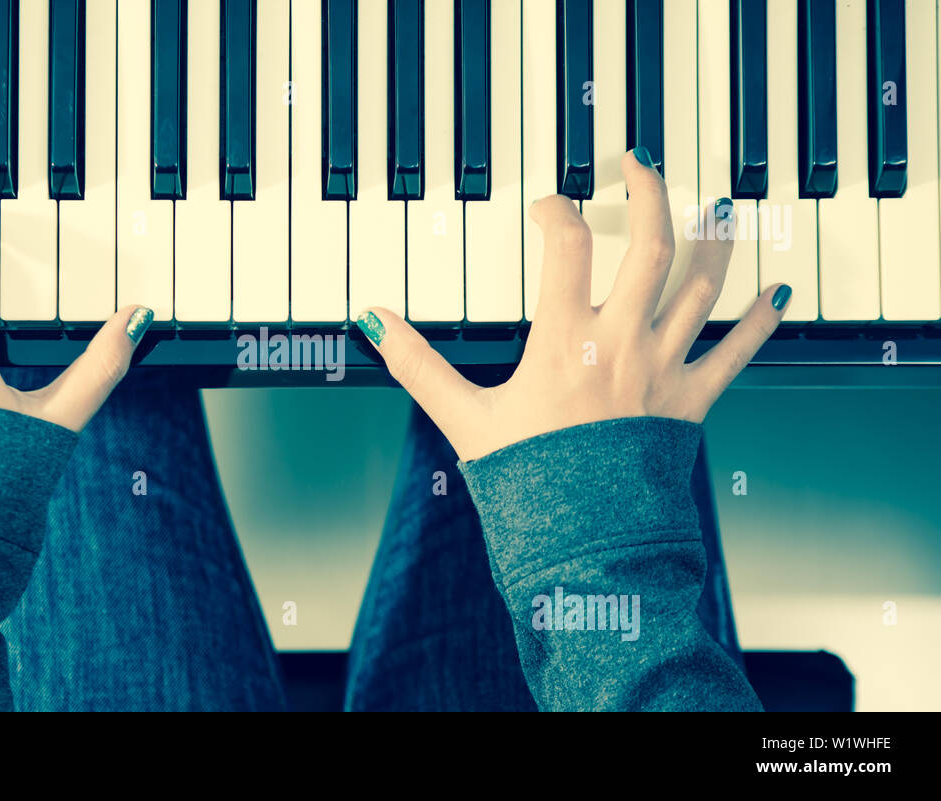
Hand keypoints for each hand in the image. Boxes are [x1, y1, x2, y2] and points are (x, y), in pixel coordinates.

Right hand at [358, 149, 790, 461]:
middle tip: (639, 163)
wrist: (583, 542)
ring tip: (713, 207)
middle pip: (650, 245)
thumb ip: (416, 364)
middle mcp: (620, 342)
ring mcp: (661, 369)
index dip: (557, 211)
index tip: (550, 205)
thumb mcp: (461, 417)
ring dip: (710, 240)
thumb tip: (373, 321)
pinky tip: (776, 292)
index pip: (567, 246)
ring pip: (700, 286)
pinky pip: (736, 354)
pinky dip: (759, 322)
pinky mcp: (690, 401)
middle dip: (648, 192)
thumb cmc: (525, 480)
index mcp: (563, 340)